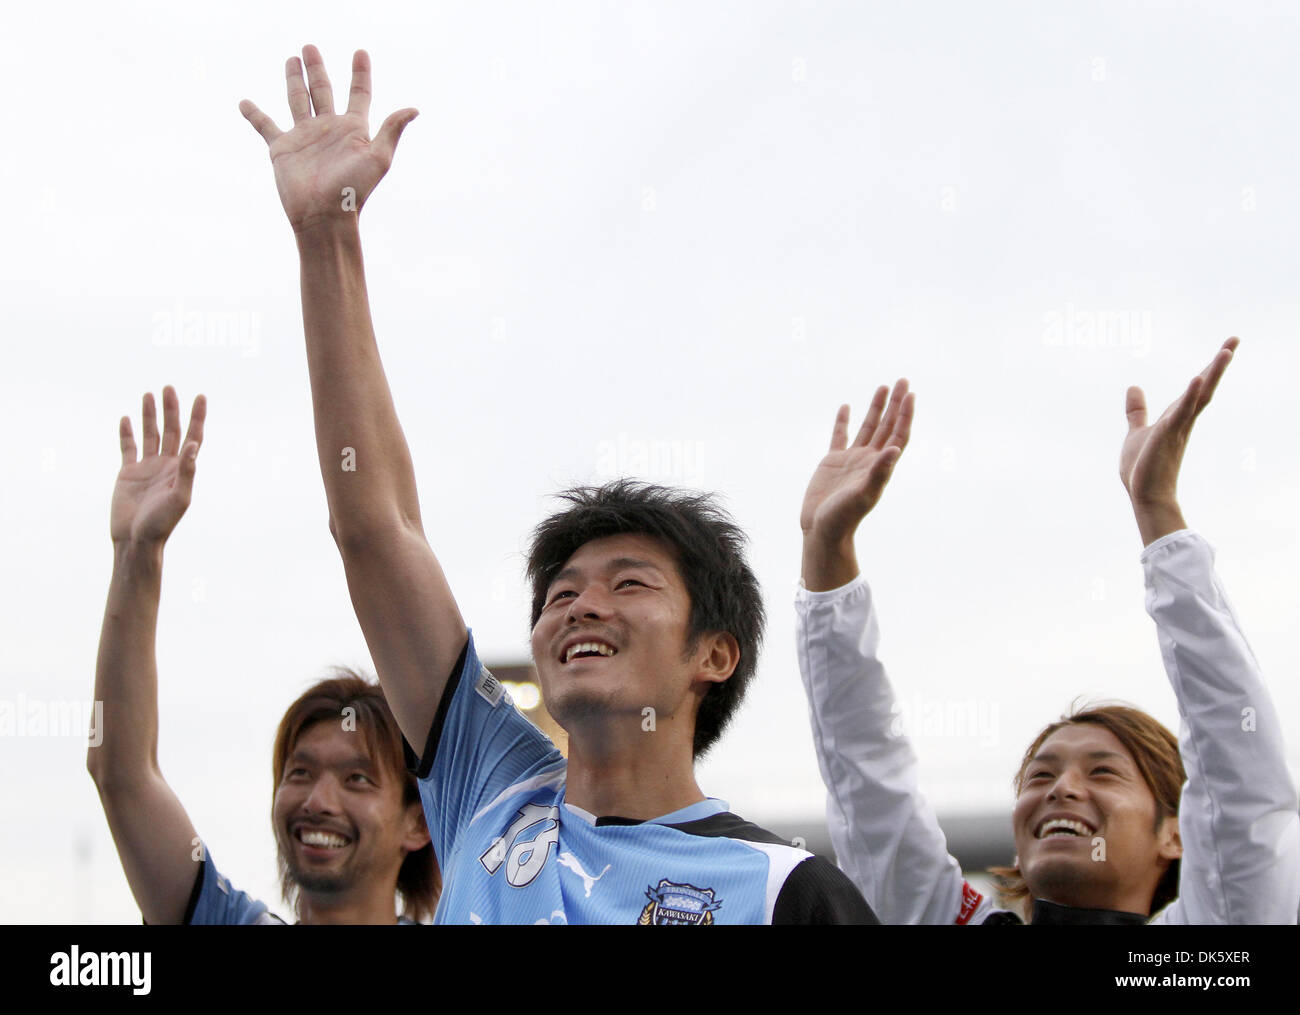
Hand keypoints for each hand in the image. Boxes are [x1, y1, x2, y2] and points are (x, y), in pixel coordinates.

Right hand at [111, 387, 205, 546]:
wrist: (135, 540)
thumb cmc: (161, 523)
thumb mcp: (179, 498)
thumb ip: (186, 472)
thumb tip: (192, 446)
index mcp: (182, 469)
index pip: (192, 437)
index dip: (197, 417)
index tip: (200, 396)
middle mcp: (166, 465)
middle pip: (171, 430)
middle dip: (170, 409)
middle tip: (168, 387)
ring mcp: (147, 468)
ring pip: (150, 434)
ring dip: (149, 415)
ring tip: (148, 394)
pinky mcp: (127, 473)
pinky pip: (128, 448)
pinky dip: (127, 433)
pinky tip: (127, 418)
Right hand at [239, 46, 417, 232]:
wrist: (324, 216)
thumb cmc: (354, 190)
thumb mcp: (378, 158)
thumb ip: (392, 131)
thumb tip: (414, 109)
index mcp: (353, 129)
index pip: (358, 93)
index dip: (360, 73)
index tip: (360, 52)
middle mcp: (328, 129)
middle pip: (322, 90)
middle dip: (316, 68)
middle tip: (310, 47)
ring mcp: (304, 137)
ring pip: (297, 100)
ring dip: (294, 80)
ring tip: (291, 59)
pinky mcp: (282, 149)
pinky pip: (265, 126)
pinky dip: (254, 114)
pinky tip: (245, 103)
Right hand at [801, 379, 913, 549]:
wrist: (821, 530)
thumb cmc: (843, 517)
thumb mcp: (863, 495)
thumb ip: (879, 473)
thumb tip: (894, 450)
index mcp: (880, 466)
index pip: (898, 435)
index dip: (905, 415)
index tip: (911, 394)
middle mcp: (869, 459)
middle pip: (887, 426)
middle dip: (896, 404)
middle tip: (903, 381)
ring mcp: (851, 459)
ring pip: (867, 427)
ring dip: (876, 408)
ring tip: (883, 387)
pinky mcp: (833, 462)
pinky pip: (840, 436)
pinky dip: (843, 421)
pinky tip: (846, 407)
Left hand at [1120, 337, 1237, 510]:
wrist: (1145, 494)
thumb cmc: (1143, 467)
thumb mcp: (1138, 431)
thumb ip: (1138, 410)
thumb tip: (1134, 387)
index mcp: (1177, 417)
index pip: (1197, 387)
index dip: (1209, 368)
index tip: (1226, 347)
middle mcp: (1183, 420)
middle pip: (1205, 386)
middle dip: (1218, 363)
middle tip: (1235, 340)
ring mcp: (1177, 427)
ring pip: (1199, 396)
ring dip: (1212, 373)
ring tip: (1226, 351)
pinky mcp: (1167, 436)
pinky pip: (1180, 413)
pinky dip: (1189, 396)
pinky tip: (1196, 379)